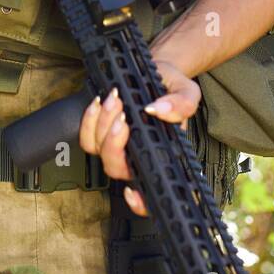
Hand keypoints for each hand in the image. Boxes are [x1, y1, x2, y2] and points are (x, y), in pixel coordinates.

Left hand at [77, 58, 201, 216]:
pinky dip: (89, 119)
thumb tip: (159, 111)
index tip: (132, 192)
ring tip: (115, 100)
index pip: (151, 190)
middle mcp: (137, 156)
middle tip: (123, 117)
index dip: (140, 202)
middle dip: (114, 144)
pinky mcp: (100, 132)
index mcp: (161, 154)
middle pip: (117, 168)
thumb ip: (181, 105)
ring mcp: (116, 146)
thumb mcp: (187, 92)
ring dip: (102, 126)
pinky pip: (86, 136)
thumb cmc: (172, 88)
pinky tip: (99, 102)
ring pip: (98, 151)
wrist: (156, 71)